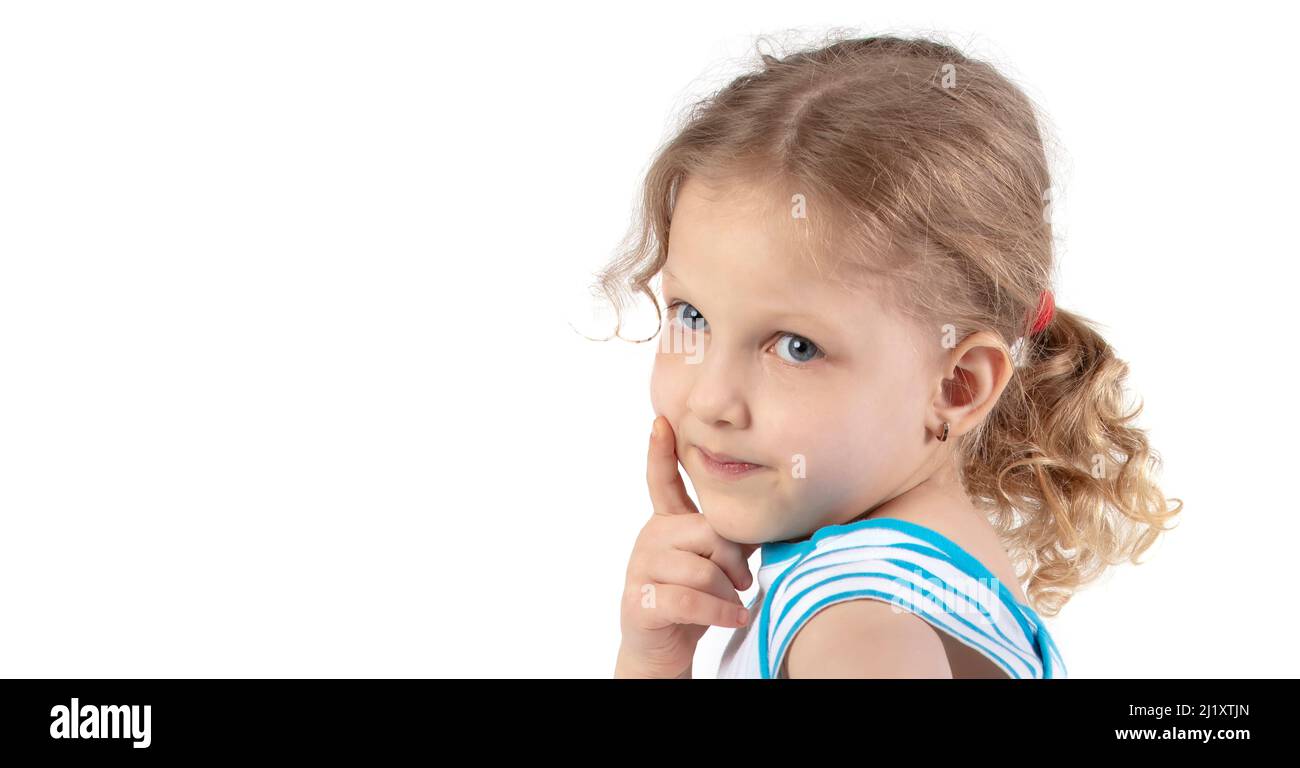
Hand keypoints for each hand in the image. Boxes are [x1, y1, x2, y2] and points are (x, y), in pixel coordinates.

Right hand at [616, 415, 758, 677]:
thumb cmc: (695, 601)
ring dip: (727, 593)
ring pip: (701, 569)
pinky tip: (733, 618)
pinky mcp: (639, 601)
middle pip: (708, 532)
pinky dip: (720, 612)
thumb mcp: (717, 563)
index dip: (660, 452)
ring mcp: (640, 569)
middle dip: (733, 561)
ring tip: (731, 604)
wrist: (665, 651)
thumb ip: (733, 535)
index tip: (662, 421)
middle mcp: (649, 538)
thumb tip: (769, 510)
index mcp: (667, 523)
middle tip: (741, 581)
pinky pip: (690, 599)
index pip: (662, 482)